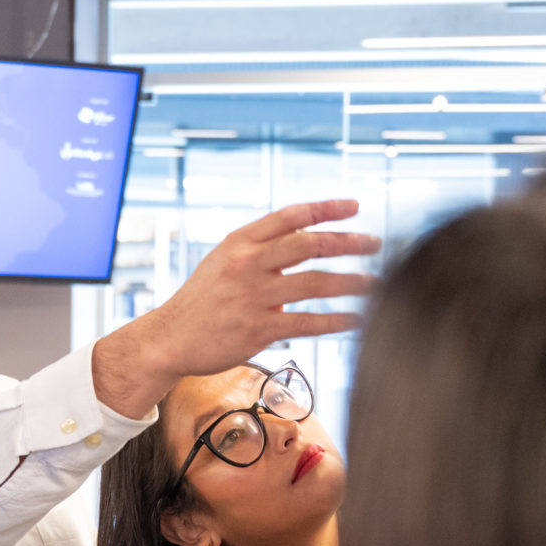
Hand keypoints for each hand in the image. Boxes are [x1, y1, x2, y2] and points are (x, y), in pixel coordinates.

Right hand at [93, 199, 377, 418]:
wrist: (169, 339)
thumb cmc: (200, 302)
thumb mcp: (222, 262)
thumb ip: (260, 253)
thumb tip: (302, 255)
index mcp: (239, 242)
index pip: (290, 215)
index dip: (326, 208)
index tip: (355, 206)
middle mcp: (247, 264)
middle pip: (309, 244)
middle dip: (348, 242)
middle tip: (374, 243)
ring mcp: (253, 296)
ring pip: (315, 282)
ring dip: (352, 282)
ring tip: (376, 282)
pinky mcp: (258, 329)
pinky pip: (308, 322)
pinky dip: (338, 320)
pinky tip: (358, 318)